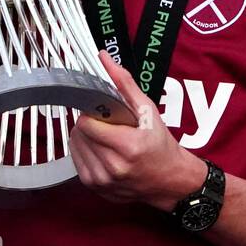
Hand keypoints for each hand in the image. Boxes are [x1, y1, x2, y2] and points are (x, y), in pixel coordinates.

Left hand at [69, 50, 208, 210]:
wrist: (170, 180)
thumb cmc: (161, 145)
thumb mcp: (148, 110)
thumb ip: (124, 83)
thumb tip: (104, 58)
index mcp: (127, 147)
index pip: (86, 123)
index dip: (92, 114)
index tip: (103, 113)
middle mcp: (113, 167)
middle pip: (79, 134)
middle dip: (90, 125)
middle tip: (108, 126)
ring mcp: (103, 180)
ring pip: (75, 147)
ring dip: (86, 138)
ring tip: (106, 138)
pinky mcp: (96, 187)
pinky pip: (77, 162)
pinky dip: (86, 152)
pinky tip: (103, 151)